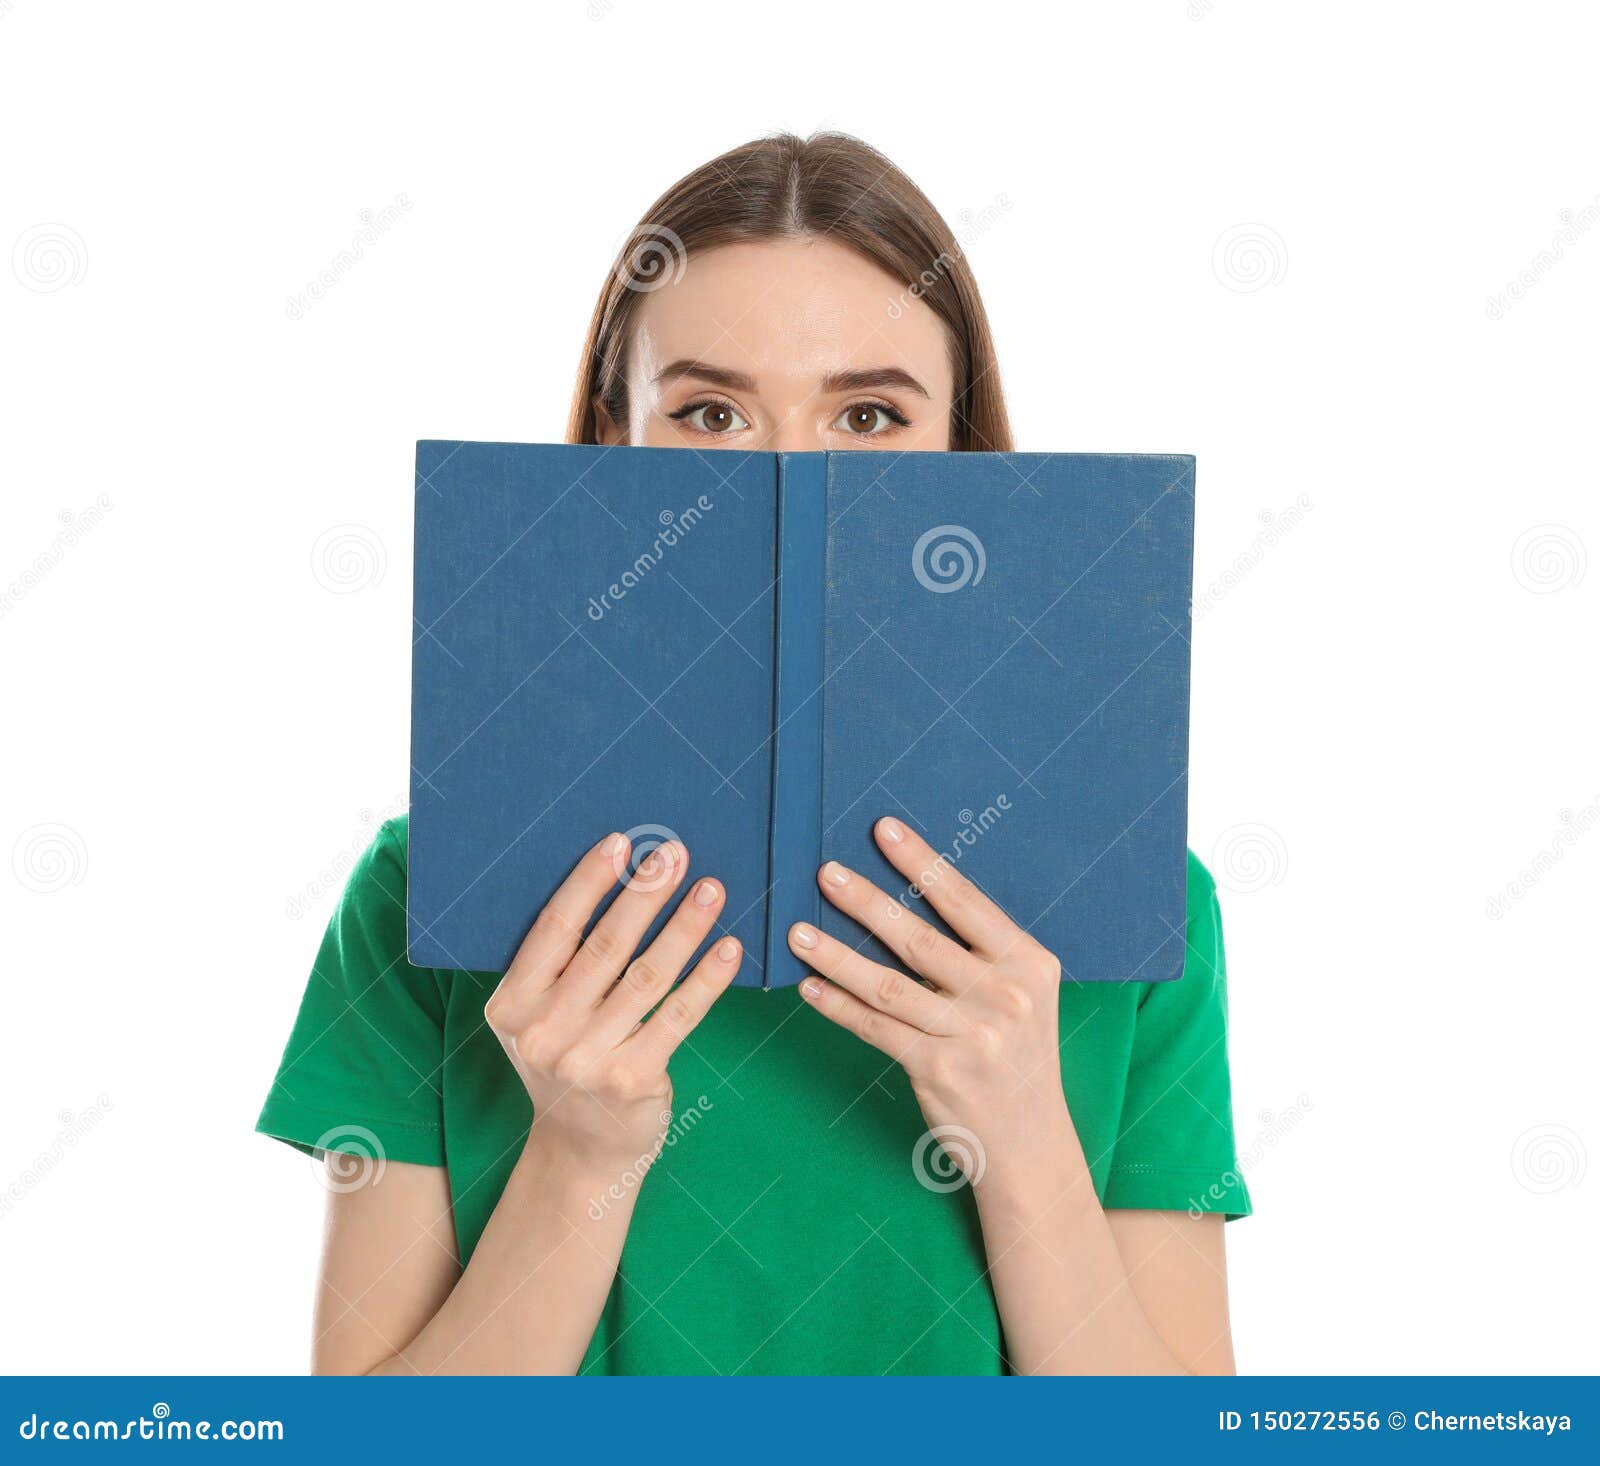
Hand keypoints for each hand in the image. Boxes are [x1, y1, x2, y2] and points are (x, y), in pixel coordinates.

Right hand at [485, 832, 740, 1182]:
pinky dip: (707, 978)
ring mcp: (587, 1059)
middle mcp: (543, 1032)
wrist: (582, 1153)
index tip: (622, 842)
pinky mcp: (632, 1080)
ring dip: (684, 926)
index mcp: (512, 1004)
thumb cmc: (569, 1061)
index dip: (589, 881)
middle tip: (676, 854)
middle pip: (604, 946)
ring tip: (712, 890)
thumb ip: (561, 966)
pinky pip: (679, 1015)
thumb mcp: (541, 1017)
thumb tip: (618, 880)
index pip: (554, 929)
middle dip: (645, 893)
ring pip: (646, 976)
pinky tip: (727, 947)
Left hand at [789, 816, 1071, 1186]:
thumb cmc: (1017, 1056)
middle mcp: (1005, 995)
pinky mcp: (940, 1070)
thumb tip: (908, 900)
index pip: (965, 902)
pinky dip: (838, 1007)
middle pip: (919, 939)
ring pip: (888, 985)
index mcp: (1029, 963)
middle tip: (825, 873)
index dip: (921, 863)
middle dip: (866, 902)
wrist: (1032, 1144)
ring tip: (797, 932)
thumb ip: (983, 953)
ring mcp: (973, 1035)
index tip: (883, 829)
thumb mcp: (1022, 996)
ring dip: (836, 956)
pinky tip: (810, 988)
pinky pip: (876, 1028)